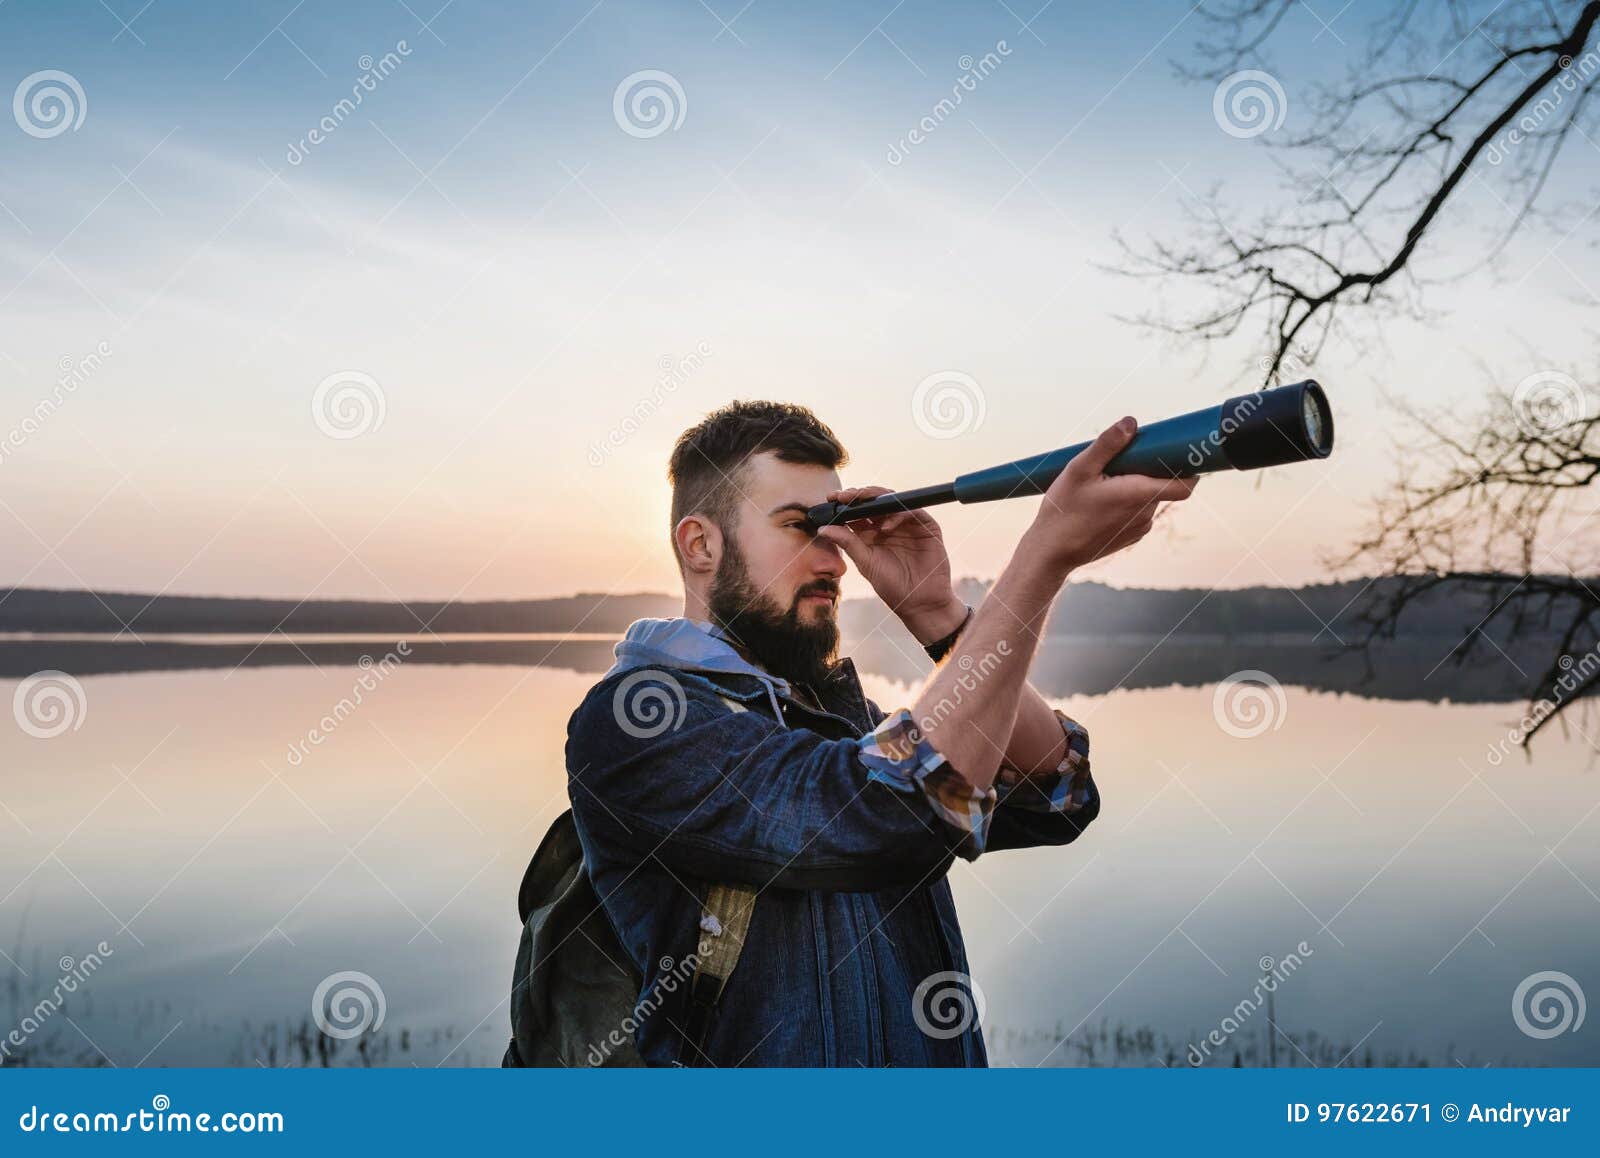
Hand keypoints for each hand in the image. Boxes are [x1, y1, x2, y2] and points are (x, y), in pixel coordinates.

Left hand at [815, 486, 965, 643]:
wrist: (920, 602)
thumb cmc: (892, 586)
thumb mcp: (865, 562)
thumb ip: (847, 542)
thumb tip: (822, 528)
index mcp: (871, 534)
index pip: (857, 511)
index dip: (845, 502)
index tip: (832, 498)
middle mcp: (889, 526)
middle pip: (874, 501)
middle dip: (859, 495)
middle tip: (845, 496)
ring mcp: (908, 525)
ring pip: (892, 501)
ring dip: (876, 498)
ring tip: (862, 503)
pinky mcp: (926, 527)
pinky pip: (912, 511)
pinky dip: (898, 515)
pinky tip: (886, 527)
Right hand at [1027, 416, 1198, 574]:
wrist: (1051, 551)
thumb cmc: (1063, 509)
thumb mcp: (1079, 469)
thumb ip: (1107, 444)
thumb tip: (1131, 422)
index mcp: (1139, 494)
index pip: (1185, 483)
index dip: (1190, 467)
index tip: (1180, 451)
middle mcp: (1146, 514)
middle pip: (1162, 483)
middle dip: (1148, 469)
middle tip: (1119, 462)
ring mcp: (1140, 528)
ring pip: (1149, 497)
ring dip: (1136, 486)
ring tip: (1104, 483)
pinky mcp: (1131, 537)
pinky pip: (1139, 512)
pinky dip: (1129, 502)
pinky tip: (1102, 502)